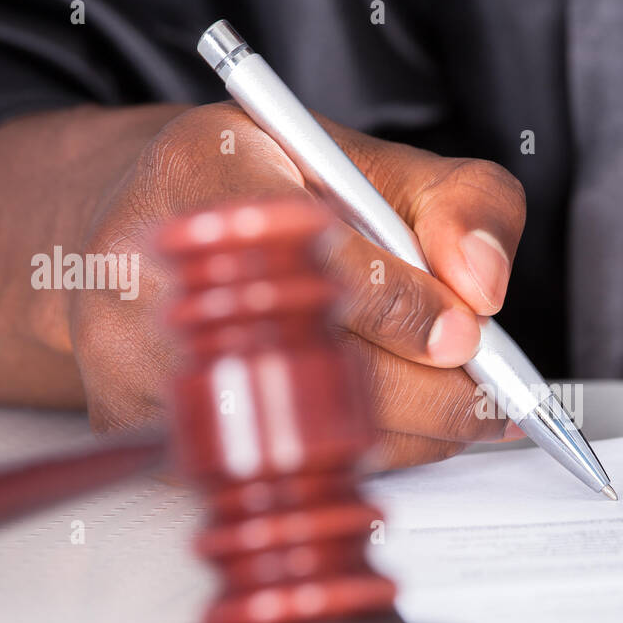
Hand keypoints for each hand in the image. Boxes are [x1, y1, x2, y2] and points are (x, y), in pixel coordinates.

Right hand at [74, 103, 526, 468]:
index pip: (315, 261)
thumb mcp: (377, 163)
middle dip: (429, 393)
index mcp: (209, 176)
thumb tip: (483, 285)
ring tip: (447, 404)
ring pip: (300, 430)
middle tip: (489, 397)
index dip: (406, 310)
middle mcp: (147, 269)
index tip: (466, 334)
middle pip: (312, 365)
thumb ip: (460, 202)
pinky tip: (375, 417)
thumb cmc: (267, 190)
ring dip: (400, 432)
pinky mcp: (140, 424)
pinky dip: (348, 450)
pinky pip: (270, 459)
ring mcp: (133, 357)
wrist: (145, 217)